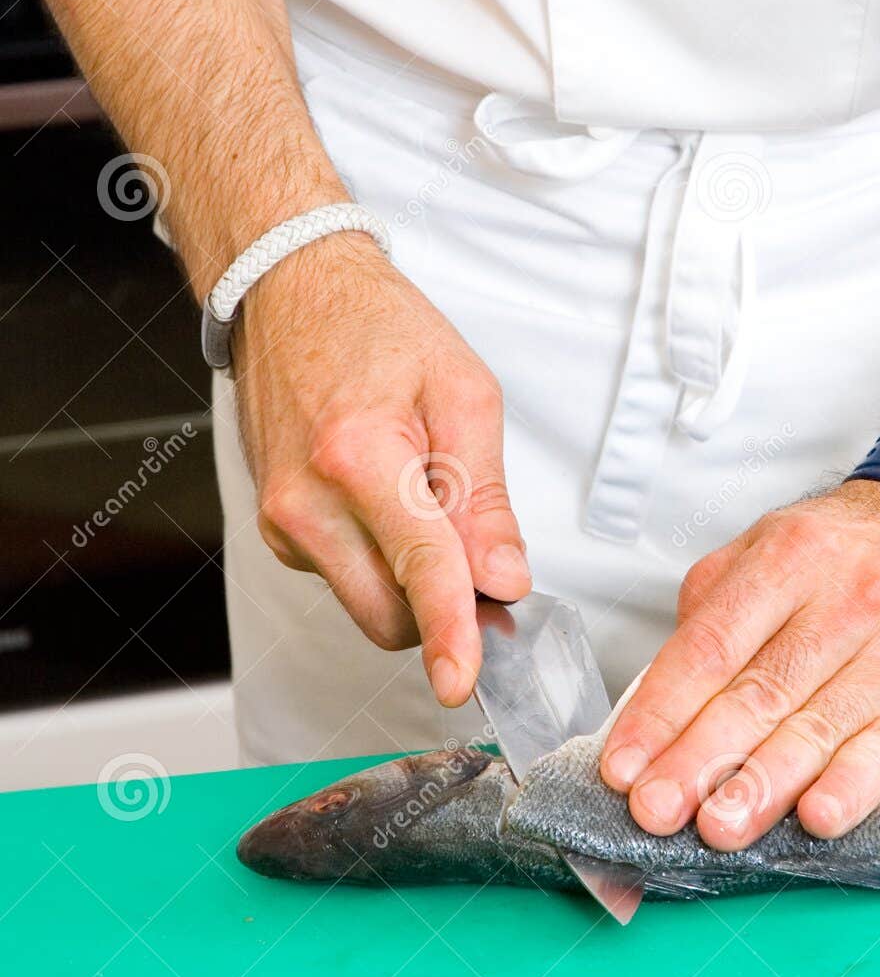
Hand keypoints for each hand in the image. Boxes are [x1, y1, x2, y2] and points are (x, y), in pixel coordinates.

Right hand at [234, 230, 529, 705]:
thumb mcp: (463, 393)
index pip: (419, 568)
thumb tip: (504, 578)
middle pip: (390, 615)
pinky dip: (380, 560)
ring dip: (410, 581)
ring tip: (422, 496)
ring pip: (368, 604)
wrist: (290, 294)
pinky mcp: (278, 532)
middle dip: (443, 606)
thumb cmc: (374, 327)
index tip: (464, 682)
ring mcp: (283, 522)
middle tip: (477, 548)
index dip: (451, 633)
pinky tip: (387, 497)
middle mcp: (307, 501)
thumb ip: (485, 498)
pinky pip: (345, 578)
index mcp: (359, 457)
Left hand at [601, 481, 879, 844]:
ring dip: (762, 787)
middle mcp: (845, 600)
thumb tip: (658, 699)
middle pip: (758, 693)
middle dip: (698, 759)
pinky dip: (851, 787)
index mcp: (788, 559)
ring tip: (718, 827)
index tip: (624, 765)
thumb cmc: (842, 556)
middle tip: (656, 809)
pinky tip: (816, 817)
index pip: (711, 647)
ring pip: (816, 728)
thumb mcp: (767, 551)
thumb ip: (711, 615)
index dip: (662, 711)